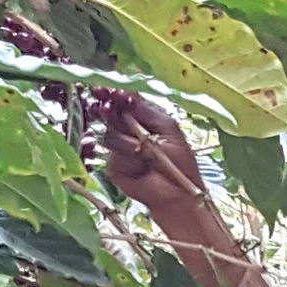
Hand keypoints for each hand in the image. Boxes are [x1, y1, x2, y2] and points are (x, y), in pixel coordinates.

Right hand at [100, 96, 206, 214]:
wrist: (176, 195)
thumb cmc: (180, 162)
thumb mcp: (168, 128)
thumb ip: (147, 110)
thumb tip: (125, 94)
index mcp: (144, 118)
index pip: (125, 101)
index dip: (114, 95)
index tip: (106, 91)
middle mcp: (130, 131)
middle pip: (111, 114)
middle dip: (110, 112)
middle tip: (108, 110)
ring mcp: (120, 149)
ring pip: (109, 134)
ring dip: (125, 141)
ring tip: (141, 151)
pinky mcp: (114, 166)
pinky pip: (112, 156)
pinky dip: (126, 159)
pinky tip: (139, 167)